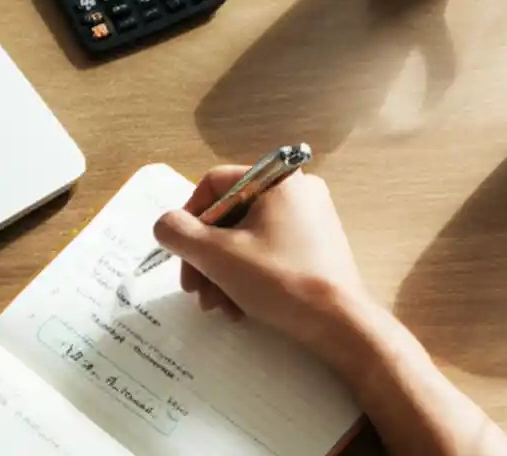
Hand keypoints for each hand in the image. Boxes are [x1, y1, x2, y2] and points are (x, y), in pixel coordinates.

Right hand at [152, 166, 372, 353]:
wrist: (342, 326)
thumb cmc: (281, 281)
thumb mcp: (218, 255)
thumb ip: (180, 234)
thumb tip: (164, 225)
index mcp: (277, 180)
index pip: (215, 183)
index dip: (189, 217)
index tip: (181, 252)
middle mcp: (297, 192)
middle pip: (230, 216)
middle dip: (206, 256)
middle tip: (194, 290)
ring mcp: (309, 221)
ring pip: (246, 239)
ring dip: (222, 273)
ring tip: (216, 306)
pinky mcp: (315, 249)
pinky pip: (268, 253)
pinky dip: (247, 278)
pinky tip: (238, 309)